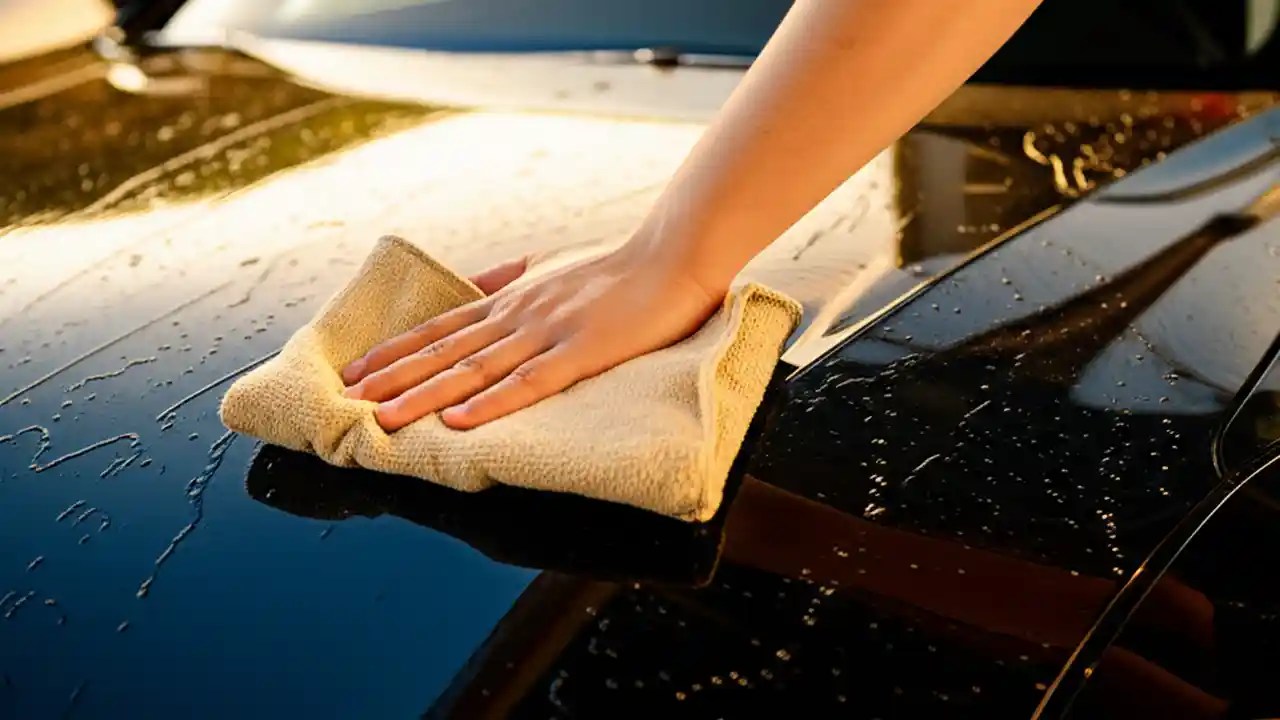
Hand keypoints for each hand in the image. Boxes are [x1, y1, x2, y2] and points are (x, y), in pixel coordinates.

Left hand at [341, 243, 723, 430]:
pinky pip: (527, 383)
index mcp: (514, 301)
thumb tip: (490, 285)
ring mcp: (546, 334)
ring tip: (382, 416)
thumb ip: (521, 282)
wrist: (672, 255)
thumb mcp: (559, 271)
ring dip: (423, 394)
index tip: (358, 370)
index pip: (442, 328)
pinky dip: (489, 403)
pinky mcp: (580, 352)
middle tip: (347, 398)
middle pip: (444, 351)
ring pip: (473, 369)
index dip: (397, 351)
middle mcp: (518, 316)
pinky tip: (458, 420)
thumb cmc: (621, 267)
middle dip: (393, 377)